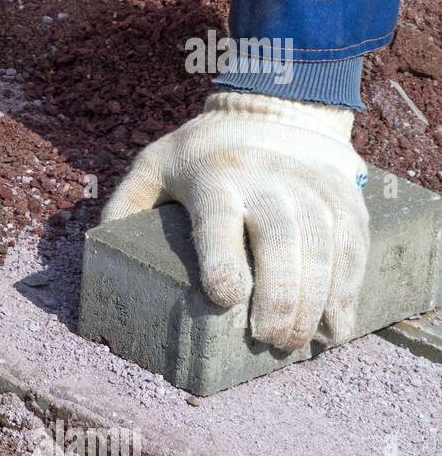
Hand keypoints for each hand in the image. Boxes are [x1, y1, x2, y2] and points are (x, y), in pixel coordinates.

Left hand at [102, 92, 368, 351]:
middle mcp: (266, 177)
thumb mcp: (152, 167)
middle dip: (279, 293)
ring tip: (297, 343)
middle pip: (280, 237)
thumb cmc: (199, 155)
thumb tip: (102, 250)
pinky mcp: (342, 193)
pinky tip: (336, 325)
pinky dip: (349, 286)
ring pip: (322, 242)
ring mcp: (308, 183)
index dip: (223, 257)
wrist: (273, 111)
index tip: (225, 298)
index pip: (219, 217)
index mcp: (212, 174)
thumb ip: (126, 206)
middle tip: (268, 340)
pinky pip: (352, 241)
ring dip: (316, 298)